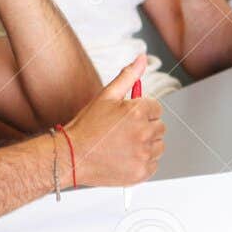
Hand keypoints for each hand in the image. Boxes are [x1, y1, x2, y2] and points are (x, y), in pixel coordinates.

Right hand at [64, 55, 164, 187]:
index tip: (127, 118)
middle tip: (123, 132)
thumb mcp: (106, 96)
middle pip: (160, 127)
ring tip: (123, 145)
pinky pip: (153, 164)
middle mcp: (144, 133)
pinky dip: (143, 162)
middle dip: (145, 127)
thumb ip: (128, 76)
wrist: (72, 157)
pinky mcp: (142, 172)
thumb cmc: (87, 127)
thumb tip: (142, 59)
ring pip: (159, 146)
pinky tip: (125, 157)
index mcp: (138, 111)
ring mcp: (144, 154)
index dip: (141, 112)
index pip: (156, 108)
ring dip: (146, 145)